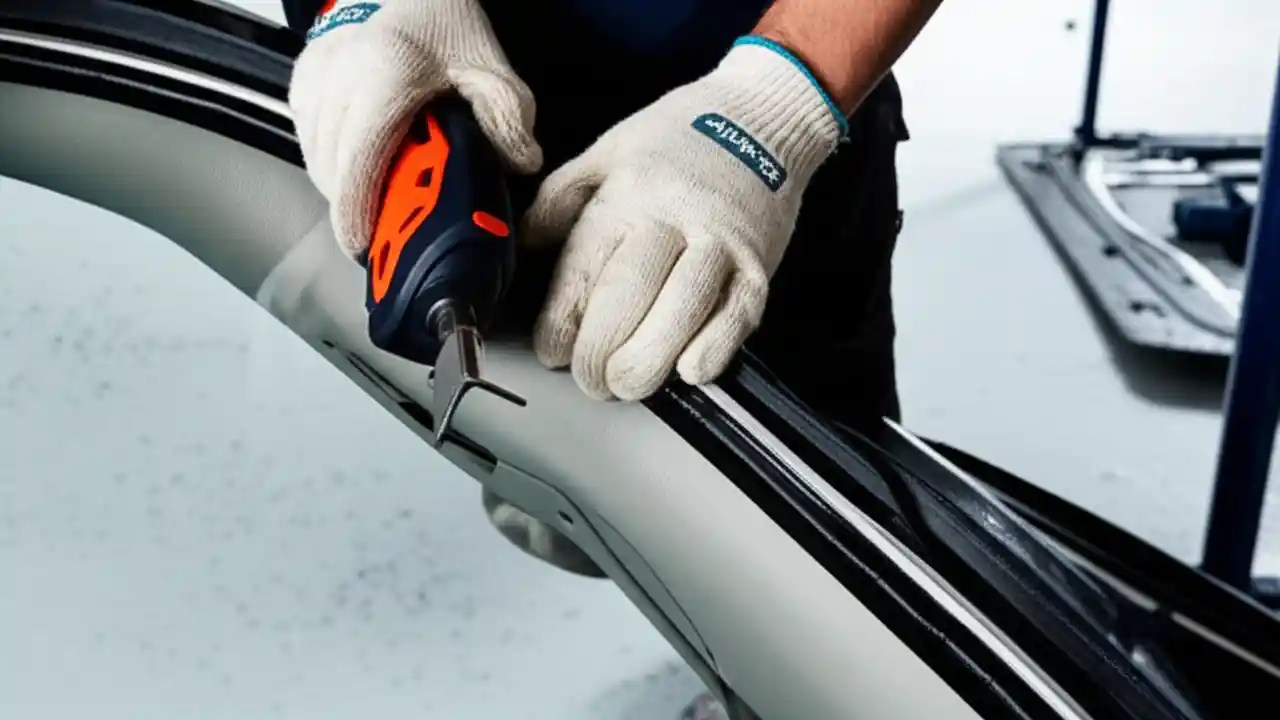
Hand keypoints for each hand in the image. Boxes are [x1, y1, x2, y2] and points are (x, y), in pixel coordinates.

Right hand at [288, 0, 540, 258]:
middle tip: (381, 238)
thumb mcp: (492, 72)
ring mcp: (316, 73)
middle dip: (351, 209)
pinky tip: (357, 175)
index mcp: (386, 72)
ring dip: (340, 189)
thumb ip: (507, 120)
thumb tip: (519, 166)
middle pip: (331, 164)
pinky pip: (307, 137)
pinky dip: (329, 163)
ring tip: (373, 210)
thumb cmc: (450, 30)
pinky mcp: (303, 77)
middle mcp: (340, 71)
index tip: (364, 245)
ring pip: (313, 154)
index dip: (355, 208)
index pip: (358, 155)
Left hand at [522, 38, 845, 400]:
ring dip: (648, 363)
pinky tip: (689, 370)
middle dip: (599, 353)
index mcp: (627, 193)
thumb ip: (562, 198)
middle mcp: (673, 218)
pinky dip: (713, 350)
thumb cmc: (683, 136)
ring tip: (627, 385)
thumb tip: (523, 241)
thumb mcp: (609, 150)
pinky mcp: (759, 266)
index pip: (585, 269)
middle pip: (628, 297)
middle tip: (589, 379)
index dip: (562, 322)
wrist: (763, 115)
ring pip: (682, 313)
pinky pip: (738, 317)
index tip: (551, 351)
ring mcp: (721, 245)